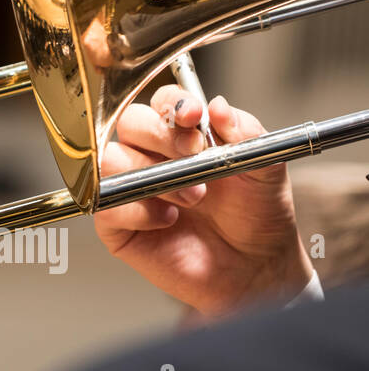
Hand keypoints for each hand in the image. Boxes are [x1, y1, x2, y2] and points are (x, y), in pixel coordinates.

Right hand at [95, 87, 313, 319]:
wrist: (257, 268)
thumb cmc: (257, 216)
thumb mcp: (264, 167)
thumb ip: (246, 132)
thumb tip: (219, 106)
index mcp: (183, 134)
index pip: (163, 101)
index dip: (174, 104)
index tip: (194, 116)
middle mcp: (152, 155)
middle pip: (130, 123)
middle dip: (161, 136)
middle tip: (193, 154)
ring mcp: (131, 187)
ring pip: (112, 160)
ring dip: (154, 177)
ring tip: (193, 198)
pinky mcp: (118, 223)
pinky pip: (106, 204)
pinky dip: (138, 211)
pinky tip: (169, 221)